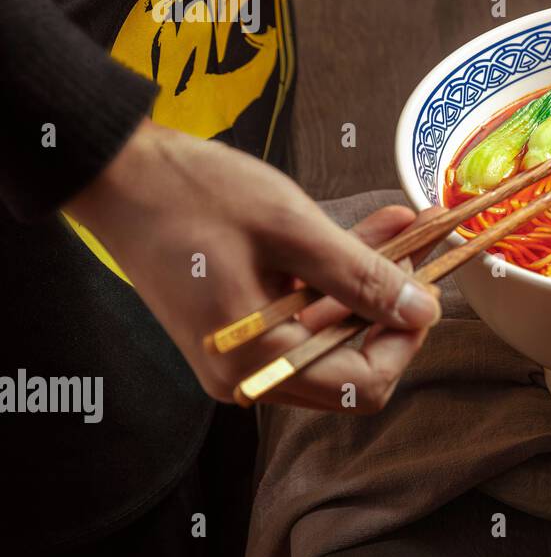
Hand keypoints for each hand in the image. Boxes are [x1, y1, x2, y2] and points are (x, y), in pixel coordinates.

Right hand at [65, 119, 441, 411]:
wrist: (116, 171)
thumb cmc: (195, 195)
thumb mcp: (292, 229)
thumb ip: (361, 276)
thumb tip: (424, 311)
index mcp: (257, 363)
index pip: (365, 384)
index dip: (407, 339)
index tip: (427, 287)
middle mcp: (247, 373)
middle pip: (352, 362)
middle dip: (394, 305)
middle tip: (426, 246)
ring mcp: (241, 350)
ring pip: (334, 330)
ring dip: (373, 281)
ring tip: (411, 224)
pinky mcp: (239, 321)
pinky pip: (307, 309)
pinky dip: (341, 273)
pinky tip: (379, 226)